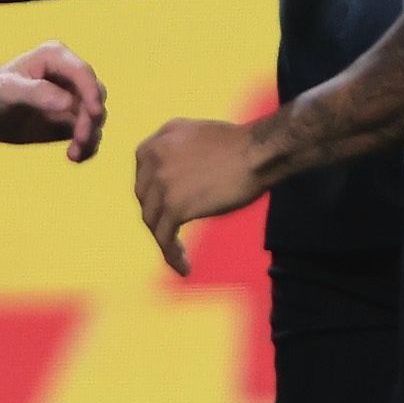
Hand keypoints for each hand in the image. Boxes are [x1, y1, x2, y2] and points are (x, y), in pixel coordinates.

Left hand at [0, 41, 107, 160]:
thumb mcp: (7, 90)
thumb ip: (36, 93)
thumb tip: (67, 103)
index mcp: (55, 58)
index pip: (83, 73)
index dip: (92, 93)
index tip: (94, 114)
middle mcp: (69, 76)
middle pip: (95, 96)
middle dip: (91, 119)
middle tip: (79, 140)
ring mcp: (72, 99)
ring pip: (95, 117)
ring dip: (90, 137)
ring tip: (73, 154)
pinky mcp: (70, 121)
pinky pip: (89, 134)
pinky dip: (87, 147)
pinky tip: (74, 157)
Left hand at [132, 116, 267, 275]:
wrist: (259, 152)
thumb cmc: (240, 145)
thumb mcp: (196, 135)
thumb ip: (176, 151)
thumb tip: (174, 179)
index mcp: (159, 141)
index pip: (144, 174)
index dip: (152, 195)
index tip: (163, 209)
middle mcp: (154, 159)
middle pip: (146, 198)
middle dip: (158, 216)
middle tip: (173, 231)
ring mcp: (162, 184)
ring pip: (152, 221)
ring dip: (164, 240)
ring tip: (179, 254)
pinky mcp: (176, 206)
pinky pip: (164, 238)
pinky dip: (171, 255)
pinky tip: (184, 267)